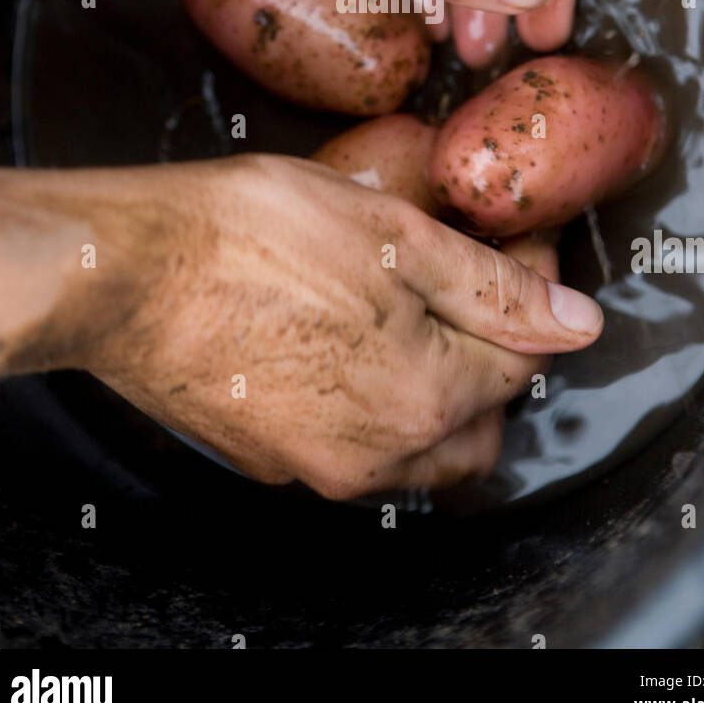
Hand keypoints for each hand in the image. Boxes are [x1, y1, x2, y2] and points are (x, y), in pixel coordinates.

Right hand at [0, 159, 601, 496]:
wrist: (126, 272)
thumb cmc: (252, 235)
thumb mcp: (392, 235)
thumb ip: (491, 287)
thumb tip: (577, 321)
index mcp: (427, 395)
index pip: (524, 356)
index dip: (533, 291)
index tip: (517, 243)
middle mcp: (382, 453)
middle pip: (480, 422)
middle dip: (494, 360)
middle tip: (468, 286)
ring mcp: (320, 467)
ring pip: (417, 446)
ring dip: (434, 391)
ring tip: (403, 311)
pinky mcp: (270, 461)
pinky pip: (352, 447)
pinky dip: (370, 403)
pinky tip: (338, 339)